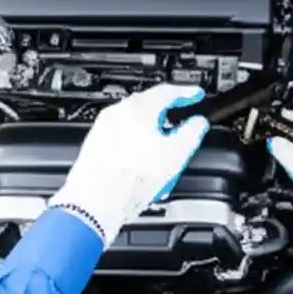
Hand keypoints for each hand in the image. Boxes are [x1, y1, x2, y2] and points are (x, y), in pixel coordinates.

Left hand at [49, 84, 209, 244]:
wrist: (96, 201)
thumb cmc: (131, 178)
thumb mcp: (176, 153)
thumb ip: (192, 133)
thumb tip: (198, 124)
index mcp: (138, 108)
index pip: (167, 92)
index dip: (186, 93)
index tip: (195, 95)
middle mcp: (116, 114)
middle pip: (147, 106)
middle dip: (166, 116)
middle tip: (179, 125)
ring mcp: (102, 131)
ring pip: (132, 125)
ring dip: (150, 134)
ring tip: (162, 153)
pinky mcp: (95, 148)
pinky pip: (120, 140)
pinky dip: (134, 147)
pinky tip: (141, 165)